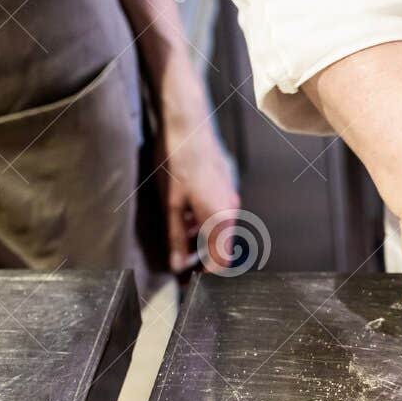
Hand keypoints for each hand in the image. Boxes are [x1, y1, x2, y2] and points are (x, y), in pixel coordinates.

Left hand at [155, 70, 238, 272]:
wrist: (186, 121)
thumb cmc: (175, 158)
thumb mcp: (169, 203)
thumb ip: (175, 236)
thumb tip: (176, 263)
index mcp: (219, 215)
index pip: (222, 258)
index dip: (208, 273)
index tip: (192, 279)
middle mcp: (231, 206)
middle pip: (223, 243)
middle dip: (203, 255)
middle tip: (181, 260)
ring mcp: (231, 193)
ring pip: (221, 226)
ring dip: (202, 235)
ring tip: (178, 235)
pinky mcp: (227, 182)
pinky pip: (220, 209)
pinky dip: (205, 218)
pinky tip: (185, 211)